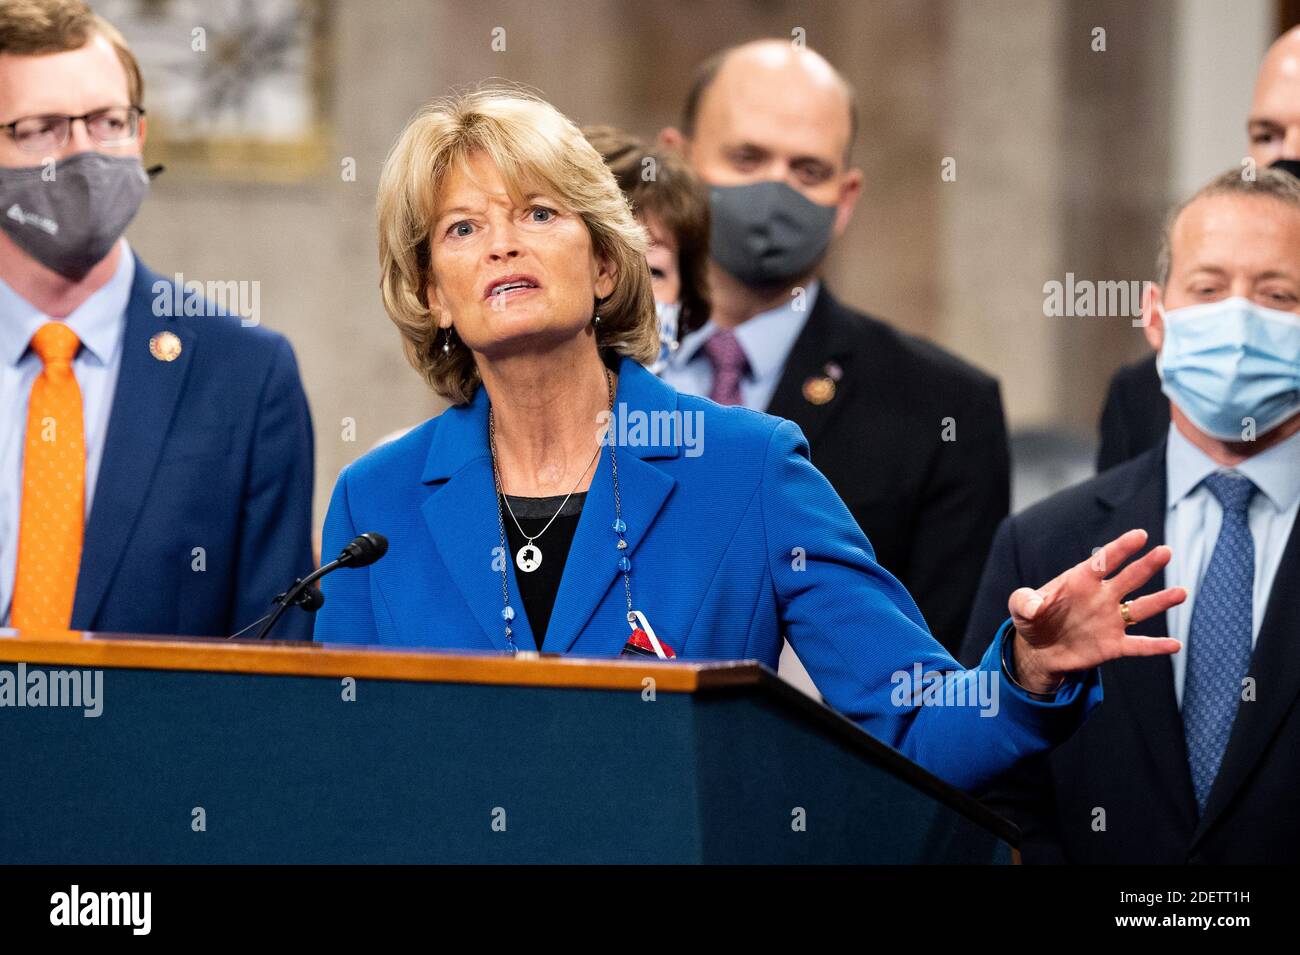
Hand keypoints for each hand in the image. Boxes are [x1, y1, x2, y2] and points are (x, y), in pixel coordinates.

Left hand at [1007, 528, 1183, 693]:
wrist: (1038, 650)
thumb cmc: (1032, 619)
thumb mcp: (1020, 606)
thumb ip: (1024, 601)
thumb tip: (1035, 606)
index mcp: (1081, 581)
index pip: (1104, 561)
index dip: (1121, 548)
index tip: (1140, 535)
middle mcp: (1102, 597)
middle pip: (1129, 578)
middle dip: (1146, 565)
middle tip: (1166, 552)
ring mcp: (1110, 621)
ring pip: (1141, 608)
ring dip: (1161, 601)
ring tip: (1181, 593)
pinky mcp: (1113, 645)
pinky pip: (1138, 645)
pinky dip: (1155, 646)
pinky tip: (1175, 645)